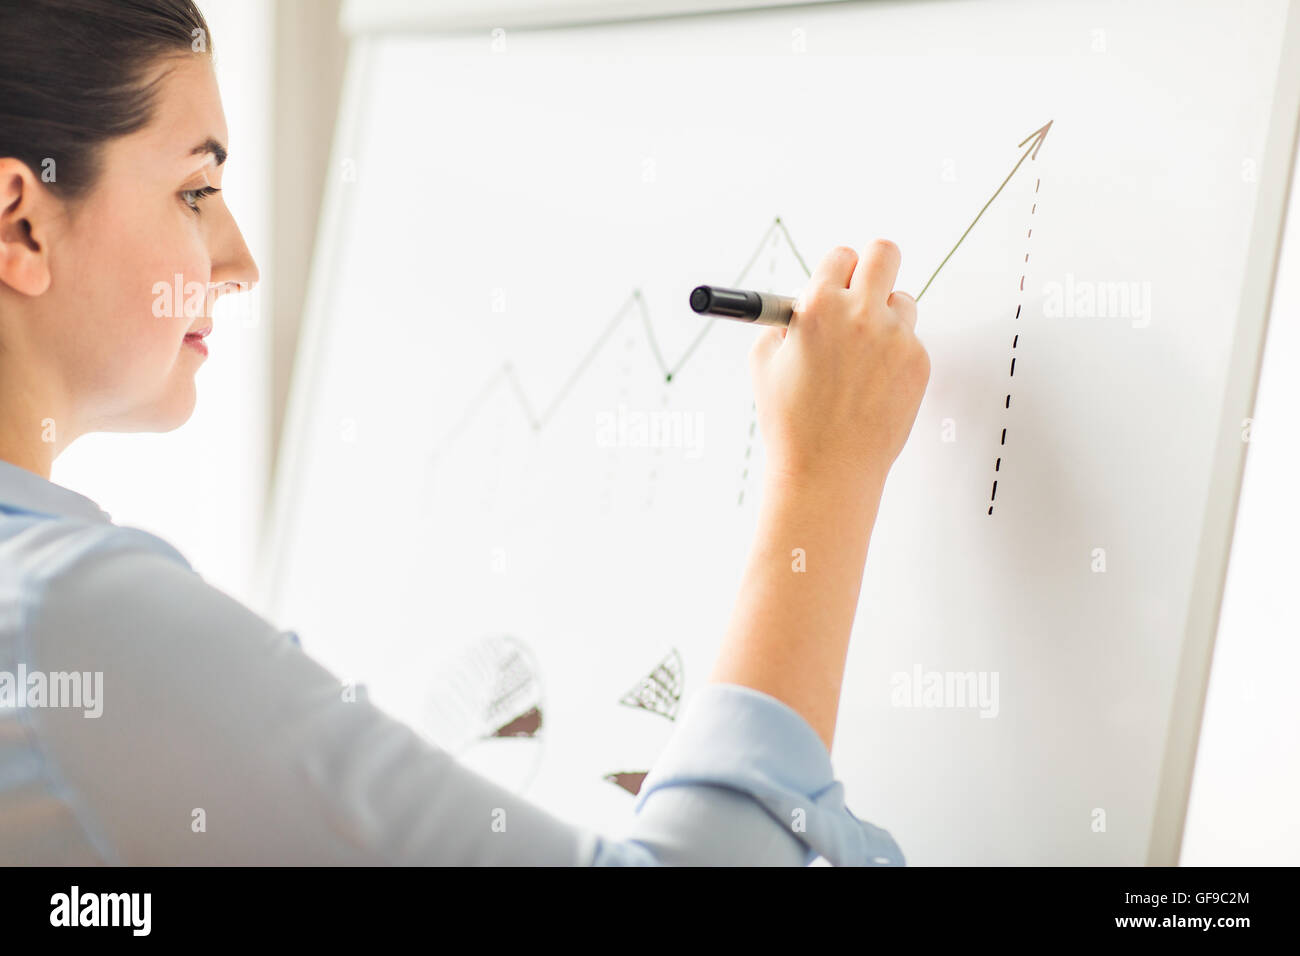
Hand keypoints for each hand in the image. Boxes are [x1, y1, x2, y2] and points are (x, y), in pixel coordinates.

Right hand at [748, 239, 929, 492]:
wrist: (826, 470)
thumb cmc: (792, 422)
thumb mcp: (764, 362)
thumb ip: (785, 321)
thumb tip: (805, 302)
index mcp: (818, 307)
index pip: (841, 256)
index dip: (836, 272)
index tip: (835, 285)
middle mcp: (860, 314)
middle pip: (885, 254)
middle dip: (874, 264)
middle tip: (865, 286)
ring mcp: (896, 338)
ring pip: (902, 300)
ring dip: (885, 315)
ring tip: (861, 355)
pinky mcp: (918, 362)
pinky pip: (910, 341)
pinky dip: (893, 355)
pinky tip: (871, 385)